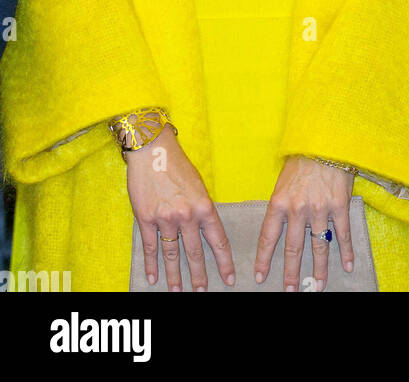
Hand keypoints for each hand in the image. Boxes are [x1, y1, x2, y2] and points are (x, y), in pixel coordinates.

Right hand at [125, 127, 234, 291]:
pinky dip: (152, 264)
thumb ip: (202, 207)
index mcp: (203, 206)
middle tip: (203, 292)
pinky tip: (153, 278)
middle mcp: (186, 215)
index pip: (217, 240)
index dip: (224, 262)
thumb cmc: (178, 164)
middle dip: (200, 275)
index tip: (229, 278)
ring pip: (172, 254)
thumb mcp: (199, 184)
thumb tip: (206, 227)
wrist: (153, 150)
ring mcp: (165, 218)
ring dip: (176, 276)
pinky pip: (151, 247)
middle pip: (194, 252)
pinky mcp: (146, 218)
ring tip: (179, 291)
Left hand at [255, 156, 354, 291]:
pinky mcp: (339, 205)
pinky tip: (347, 265)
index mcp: (279, 202)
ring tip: (318, 286)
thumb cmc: (302, 159)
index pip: (268, 237)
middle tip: (291, 290)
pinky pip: (342, 233)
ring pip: (319, 246)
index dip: (264, 260)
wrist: (326, 139)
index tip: (261, 277)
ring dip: (319, 269)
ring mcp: (320, 209)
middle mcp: (298, 209)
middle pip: (294, 249)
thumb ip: (281, 204)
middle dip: (292, 273)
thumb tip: (279, 227)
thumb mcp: (283, 180)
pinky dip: (345, 251)